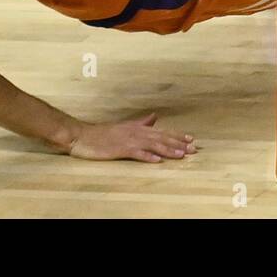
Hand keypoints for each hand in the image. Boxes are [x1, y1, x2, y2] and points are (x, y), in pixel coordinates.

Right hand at [67, 114, 197, 162]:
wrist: (82, 135)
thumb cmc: (103, 134)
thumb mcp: (124, 126)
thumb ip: (141, 122)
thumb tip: (155, 116)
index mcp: (138, 128)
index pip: (162, 131)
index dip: (177, 135)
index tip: (192, 139)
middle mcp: (136, 133)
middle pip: (161, 137)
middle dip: (179, 143)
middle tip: (194, 148)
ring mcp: (128, 141)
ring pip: (153, 145)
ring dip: (168, 149)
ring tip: (181, 154)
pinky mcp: (120, 149)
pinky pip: (136, 153)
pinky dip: (147, 156)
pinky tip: (157, 161)